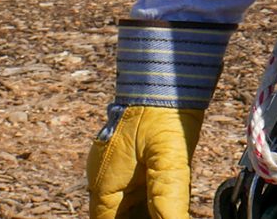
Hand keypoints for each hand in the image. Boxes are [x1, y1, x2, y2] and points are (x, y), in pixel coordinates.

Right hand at [88, 18, 234, 218]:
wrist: (168, 71)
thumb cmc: (163, 111)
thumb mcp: (168, 160)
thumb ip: (168, 198)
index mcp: (104, 185)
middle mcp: (107, 179)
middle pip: (121, 215)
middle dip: (140, 216)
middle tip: (168, 213)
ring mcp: (121, 167)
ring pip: (132, 205)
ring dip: (149, 210)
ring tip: (171, 207)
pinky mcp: (136, 157)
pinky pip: (142, 189)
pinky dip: (154, 200)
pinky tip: (173, 201)